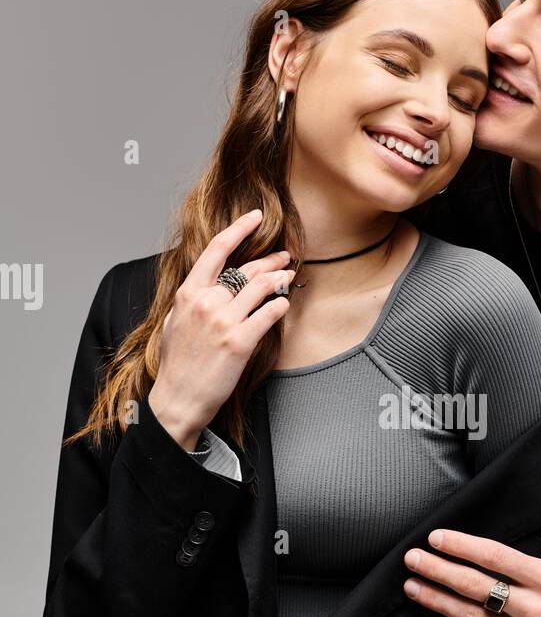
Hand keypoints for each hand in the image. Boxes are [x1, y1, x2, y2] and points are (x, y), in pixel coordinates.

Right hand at [148, 209, 295, 446]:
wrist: (178, 398)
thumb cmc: (177, 365)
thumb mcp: (175, 322)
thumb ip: (192, 300)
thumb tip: (208, 286)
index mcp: (187, 294)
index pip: (216, 250)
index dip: (239, 228)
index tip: (255, 217)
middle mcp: (205, 302)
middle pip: (246, 269)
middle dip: (270, 260)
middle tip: (284, 257)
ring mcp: (223, 321)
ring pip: (261, 287)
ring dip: (280, 279)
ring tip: (288, 277)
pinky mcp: (240, 341)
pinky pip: (269, 314)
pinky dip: (280, 305)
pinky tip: (284, 304)